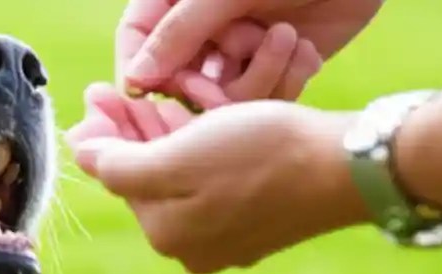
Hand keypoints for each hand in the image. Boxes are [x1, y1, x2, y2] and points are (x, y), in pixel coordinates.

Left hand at [66, 85, 367, 273]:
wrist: (347, 165)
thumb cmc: (259, 156)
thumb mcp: (175, 156)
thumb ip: (118, 163)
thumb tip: (79, 156)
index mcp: (167, 237)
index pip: (120, 178)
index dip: (103, 132)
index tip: (94, 95)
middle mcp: (193, 250)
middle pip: (149, 180)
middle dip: (129, 132)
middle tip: (109, 93)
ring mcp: (229, 241)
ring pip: (183, 178)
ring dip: (162, 136)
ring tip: (150, 100)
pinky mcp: (261, 224)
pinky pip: (217, 182)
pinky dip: (201, 150)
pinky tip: (195, 122)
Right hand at [118, 0, 382, 102]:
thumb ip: (179, 32)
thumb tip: (135, 80)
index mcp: (179, 0)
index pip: (137, 41)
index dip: (140, 70)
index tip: (149, 93)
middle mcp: (206, 27)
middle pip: (179, 78)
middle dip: (207, 83)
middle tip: (229, 78)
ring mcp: (242, 48)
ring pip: (223, 95)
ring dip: (255, 76)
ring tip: (283, 39)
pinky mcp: (277, 66)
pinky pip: (264, 97)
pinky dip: (286, 80)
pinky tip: (305, 50)